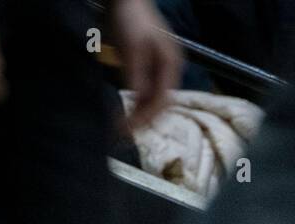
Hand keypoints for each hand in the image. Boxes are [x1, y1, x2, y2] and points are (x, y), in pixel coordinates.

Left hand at [110, 0, 181, 127]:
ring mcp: (160, 67)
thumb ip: (137, 75)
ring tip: (123, 124)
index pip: (163, 100)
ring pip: (152, 97)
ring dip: (139, 111)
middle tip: (123, 131)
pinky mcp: (148, 65)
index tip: (128, 128)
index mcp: (171, 66)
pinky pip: (146, 89)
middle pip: (160, 102)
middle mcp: (169, 70)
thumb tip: (137, 100)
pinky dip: (137, 100)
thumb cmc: (131, 20)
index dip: (147, 117)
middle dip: (144, 118)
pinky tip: (127, 107)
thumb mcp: (132, 48)